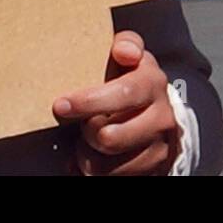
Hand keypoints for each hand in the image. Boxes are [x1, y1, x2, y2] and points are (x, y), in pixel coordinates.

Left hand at [52, 30, 180, 174]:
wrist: (159, 109)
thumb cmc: (132, 78)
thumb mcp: (131, 55)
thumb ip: (127, 43)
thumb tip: (124, 51)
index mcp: (152, 83)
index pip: (123, 94)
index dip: (89, 102)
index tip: (61, 106)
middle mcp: (160, 117)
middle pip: (110, 137)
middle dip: (86, 133)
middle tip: (79, 125)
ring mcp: (158, 147)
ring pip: (109, 166)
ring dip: (88, 156)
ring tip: (85, 141)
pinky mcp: (153, 169)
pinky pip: (114, 179)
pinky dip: (94, 172)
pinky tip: (90, 157)